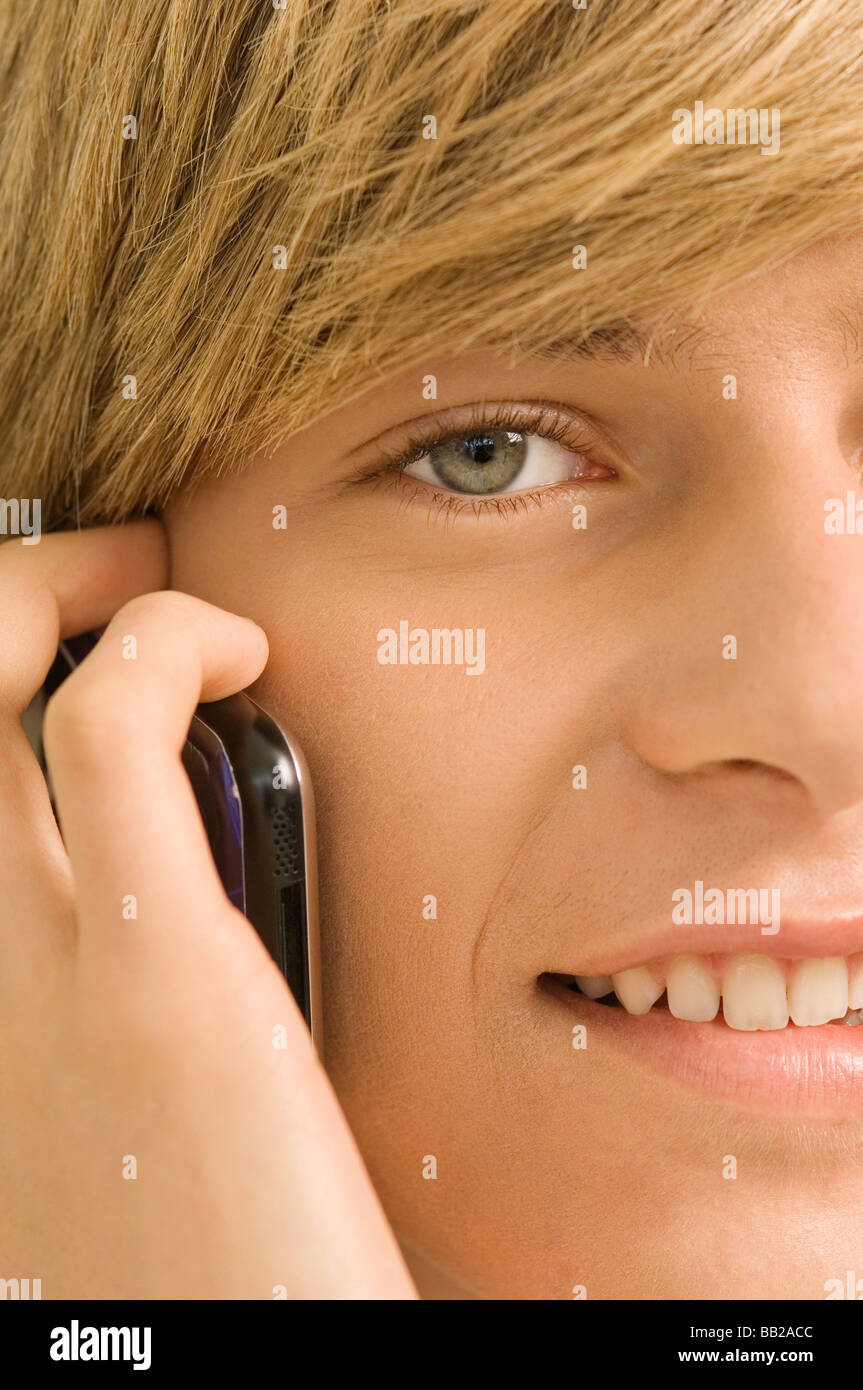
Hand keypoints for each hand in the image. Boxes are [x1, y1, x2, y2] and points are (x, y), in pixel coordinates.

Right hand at [0, 523, 415, 1298]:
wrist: (245, 1374)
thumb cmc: (196, 1261)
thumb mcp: (90, 1120)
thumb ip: (79, 999)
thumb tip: (130, 881)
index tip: (65, 639)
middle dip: (5, 590)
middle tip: (107, 579)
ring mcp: (25, 978)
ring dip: (61, 580)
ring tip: (155, 585)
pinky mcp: (151, 979)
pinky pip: (106, 724)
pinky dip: (163, 641)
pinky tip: (242, 656)